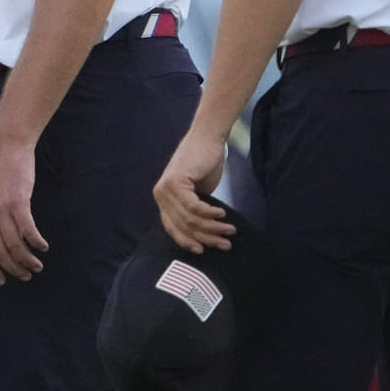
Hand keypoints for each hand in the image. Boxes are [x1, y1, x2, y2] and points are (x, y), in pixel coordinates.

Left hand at [0, 137, 46, 284]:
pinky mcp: (18, 201)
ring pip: (14, 245)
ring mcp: (1, 209)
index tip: (1, 281)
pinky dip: (36, 243)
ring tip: (37, 266)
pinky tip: (43, 247)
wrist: (7, 146)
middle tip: (26, 276)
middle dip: (13, 268)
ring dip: (27, 259)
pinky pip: (28, 231)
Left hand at [153, 130, 232, 253]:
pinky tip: (222, 214)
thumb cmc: (204, 164)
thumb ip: (195, 211)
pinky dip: (210, 213)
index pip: (172, 228)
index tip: (204, 251)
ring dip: (213, 227)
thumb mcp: (198, 193)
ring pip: (190, 218)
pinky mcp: (175, 182)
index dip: (188, 242)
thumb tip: (205, 234)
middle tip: (225, 244)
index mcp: (164, 199)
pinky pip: (194, 206)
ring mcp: (166, 189)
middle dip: (207, 238)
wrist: (207, 139)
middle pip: (183, 226)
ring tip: (230, 230)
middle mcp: (160, 195)